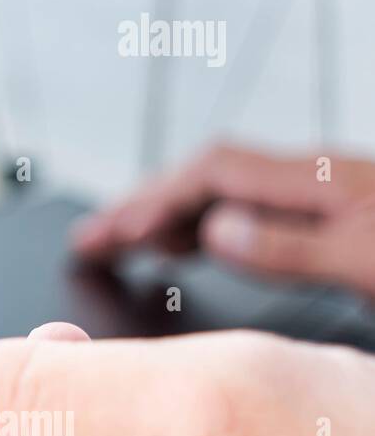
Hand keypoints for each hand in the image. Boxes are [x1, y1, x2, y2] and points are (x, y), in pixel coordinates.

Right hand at [72, 143, 374, 297]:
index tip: (119, 234)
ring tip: (116, 243)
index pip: (213, 173)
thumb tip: (214, 232)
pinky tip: (182, 245)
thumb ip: (292, 247)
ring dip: (162, 214)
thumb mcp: (368, 262)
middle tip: (87, 241)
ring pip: (218, 194)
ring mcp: (319, 197)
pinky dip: (196, 227)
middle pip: (204, 177)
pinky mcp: (328, 218)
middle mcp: (311, 180)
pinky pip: (241, 212)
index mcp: (317, 179)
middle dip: (141, 205)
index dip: (157, 199)